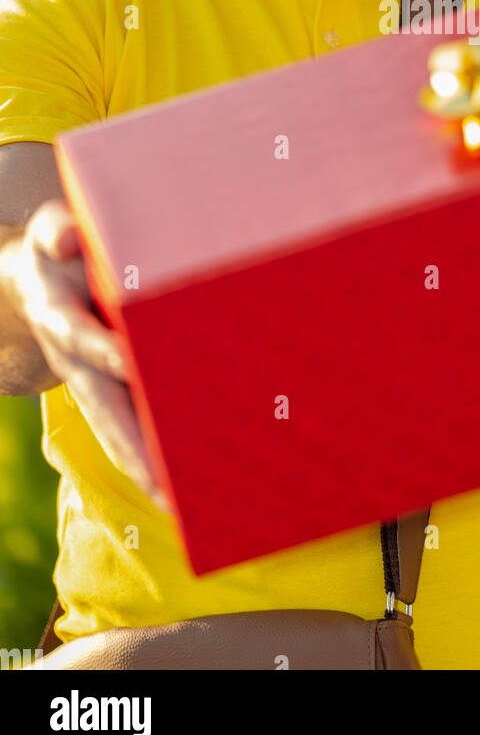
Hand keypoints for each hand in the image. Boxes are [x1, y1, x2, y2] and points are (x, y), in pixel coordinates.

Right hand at [9, 199, 167, 511]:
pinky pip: (133, 424)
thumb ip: (57, 231)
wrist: (38, 279)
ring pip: (117, 430)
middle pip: (102, 410)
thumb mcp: (51, 230)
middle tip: (161, 485)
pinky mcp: (111, 389)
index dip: (106, 351)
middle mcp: (75, 360)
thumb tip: (66, 239)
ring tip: (177, 504)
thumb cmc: (59, 247)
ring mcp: (92, 381)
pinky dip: (156, 453)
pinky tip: (186, 480)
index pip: (83, 337)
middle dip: (131, 447)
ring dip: (146, 466)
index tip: (135, 364)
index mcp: (59, 316)